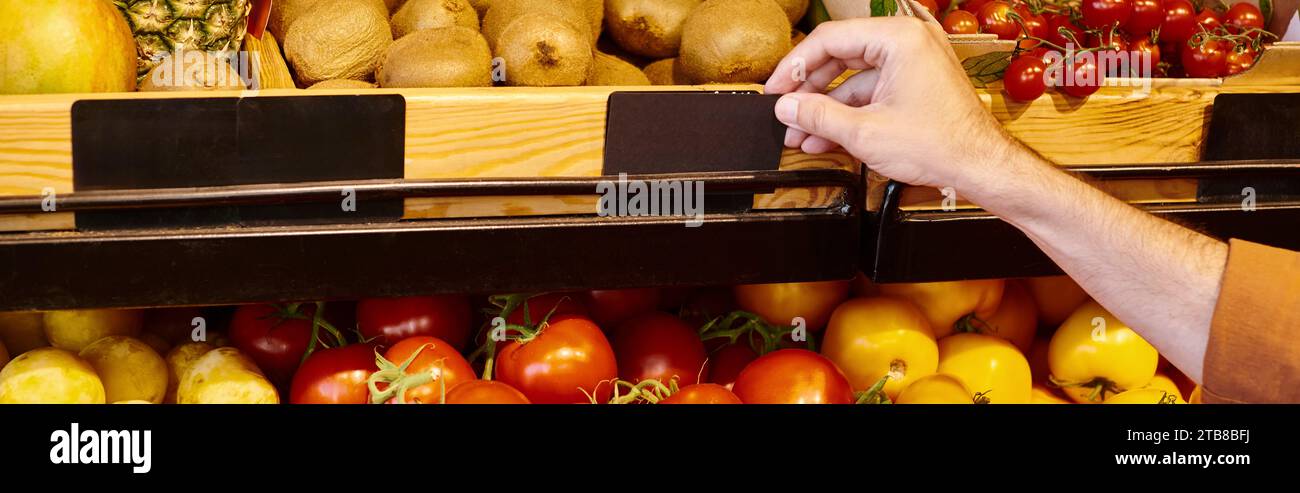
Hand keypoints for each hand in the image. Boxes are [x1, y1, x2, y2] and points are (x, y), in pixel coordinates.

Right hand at [764, 17, 1016, 193]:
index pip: (829, 39)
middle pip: (840, 55)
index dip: (794, 66)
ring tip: (799, 132)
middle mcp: (907, 41)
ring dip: (825, 106)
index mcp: (898, 39)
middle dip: (809, 89)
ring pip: (853, 76)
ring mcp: (913, 61)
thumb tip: (785, 106)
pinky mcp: (915, 82)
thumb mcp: (864, 132)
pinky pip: (871, 89)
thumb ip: (818, 114)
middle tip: (783, 109)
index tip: (775, 89)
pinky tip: (823, 135)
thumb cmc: (940, 144)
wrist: (980, 166)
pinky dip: (848, 111)